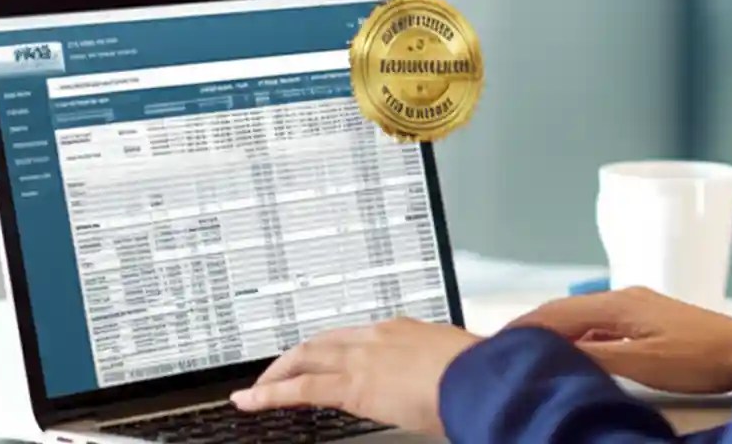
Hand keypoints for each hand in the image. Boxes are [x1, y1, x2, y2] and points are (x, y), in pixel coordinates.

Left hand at [231, 318, 481, 435]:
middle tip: (277, 370)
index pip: (355, 336)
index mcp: (402, 329)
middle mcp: (376, 337)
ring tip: (257, 389)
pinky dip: (271, 394)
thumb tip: (473, 365)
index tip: (324, 357)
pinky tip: (252, 402)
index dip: (333, 347)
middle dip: (296, 356)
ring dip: (276, 374)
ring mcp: (362, 358)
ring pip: (305, 360)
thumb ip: (452, 365)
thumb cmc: (479, 375)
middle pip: (322, 342)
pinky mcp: (353, 385)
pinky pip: (300, 388)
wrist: (480, 379)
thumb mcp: (463, 364)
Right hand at [507, 287, 731, 393]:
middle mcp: (622, 297)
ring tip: (533, 354)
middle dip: (534, 327)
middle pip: (565, 311)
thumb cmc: (700, 357)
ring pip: (582, 319)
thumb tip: (556, 354)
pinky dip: (579, 339)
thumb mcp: (643, 365)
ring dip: (556, 334)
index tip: (498, 341)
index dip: (525, 327)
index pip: (557, 313)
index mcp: (618, 303)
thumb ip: (597, 358)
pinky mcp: (646, 319)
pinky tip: (574, 355)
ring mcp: (635, 306)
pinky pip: (600, 325)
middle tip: (506, 348)